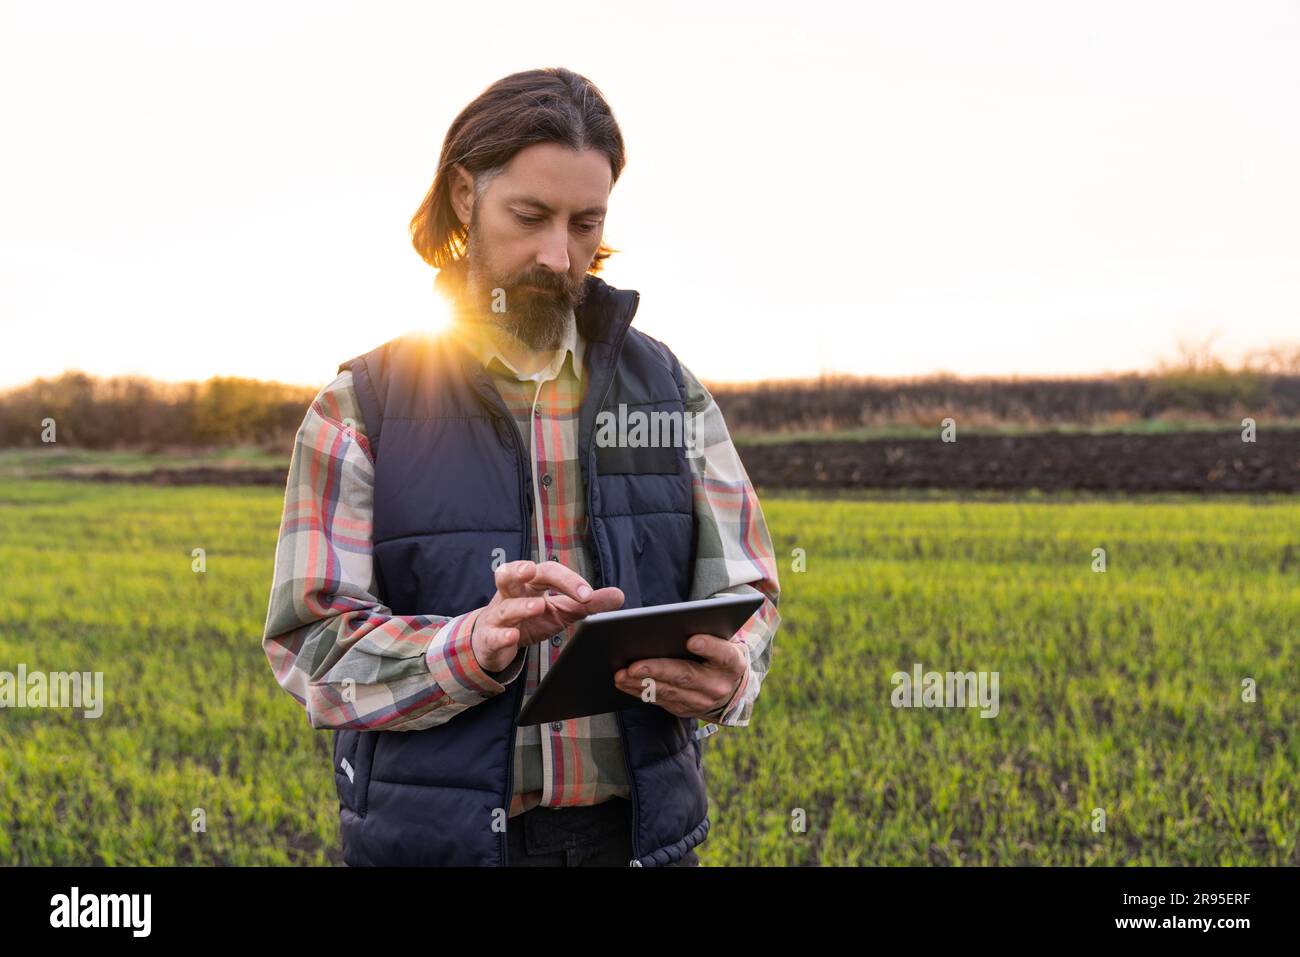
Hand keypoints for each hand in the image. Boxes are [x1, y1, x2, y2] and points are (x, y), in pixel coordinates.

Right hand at [471, 560, 624, 672]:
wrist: (495, 642)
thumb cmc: (528, 620)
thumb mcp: (561, 611)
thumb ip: (587, 603)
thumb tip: (619, 595)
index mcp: (530, 583)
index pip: (547, 572)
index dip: (567, 580)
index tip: (587, 593)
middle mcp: (510, 594)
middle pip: (511, 574)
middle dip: (520, 570)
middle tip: (531, 570)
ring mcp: (498, 615)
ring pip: (504, 606)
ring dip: (520, 606)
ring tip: (537, 607)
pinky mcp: (489, 637)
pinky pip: (493, 634)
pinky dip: (502, 635)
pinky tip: (512, 636)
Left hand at [612, 633, 747, 719]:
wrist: (728, 685)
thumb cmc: (718, 652)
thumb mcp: (722, 640)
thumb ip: (706, 630)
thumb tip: (675, 621)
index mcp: (732, 662)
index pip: (723, 654)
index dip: (709, 646)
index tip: (692, 640)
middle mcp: (719, 685)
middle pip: (687, 676)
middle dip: (658, 670)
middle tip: (633, 665)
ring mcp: (701, 701)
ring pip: (669, 691)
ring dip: (642, 683)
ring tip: (621, 674)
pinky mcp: (685, 709)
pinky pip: (660, 700)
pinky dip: (640, 691)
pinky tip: (624, 682)